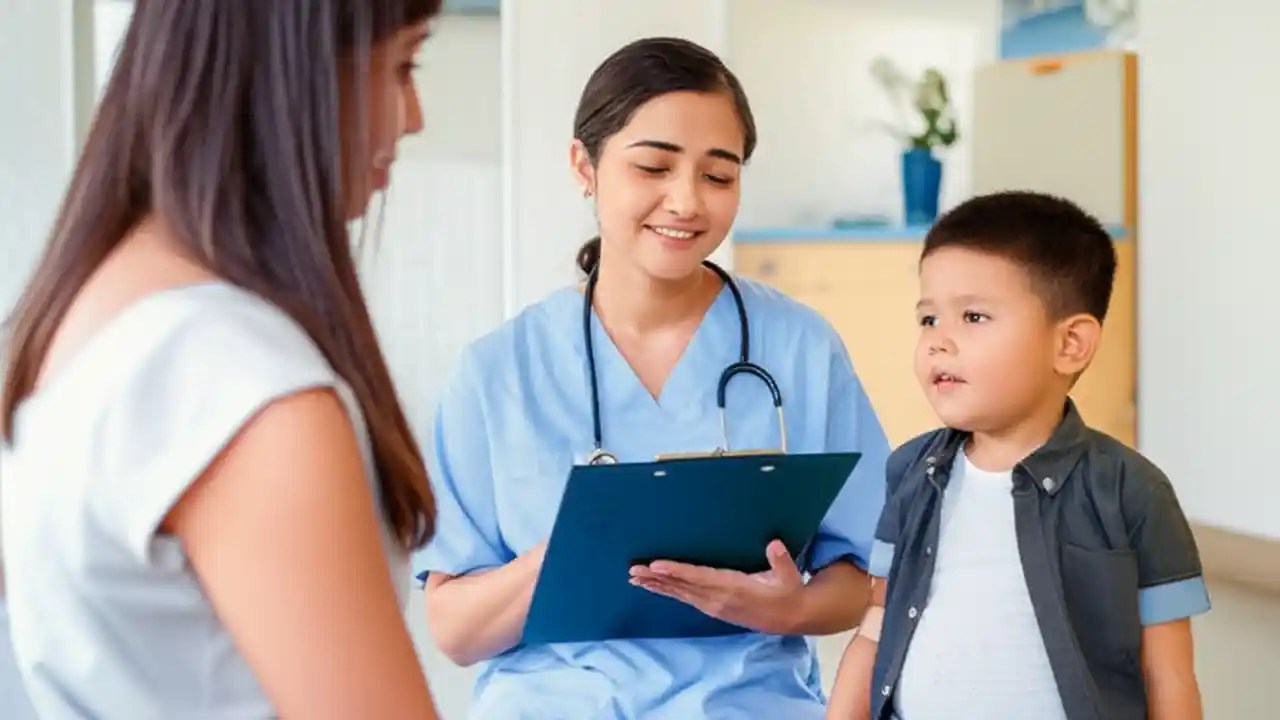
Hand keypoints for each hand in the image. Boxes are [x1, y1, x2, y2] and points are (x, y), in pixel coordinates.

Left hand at [628, 539, 804, 634]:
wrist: (790, 618)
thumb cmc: (788, 592)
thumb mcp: (790, 576)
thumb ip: (781, 561)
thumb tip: (773, 544)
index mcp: (734, 587)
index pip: (700, 578)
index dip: (678, 572)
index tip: (657, 566)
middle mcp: (719, 598)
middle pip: (683, 587)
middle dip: (658, 579)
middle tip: (634, 571)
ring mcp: (715, 606)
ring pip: (681, 594)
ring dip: (658, 586)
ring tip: (636, 579)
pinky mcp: (714, 609)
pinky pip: (686, 599)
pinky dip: (668, 592)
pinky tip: (655, 587)